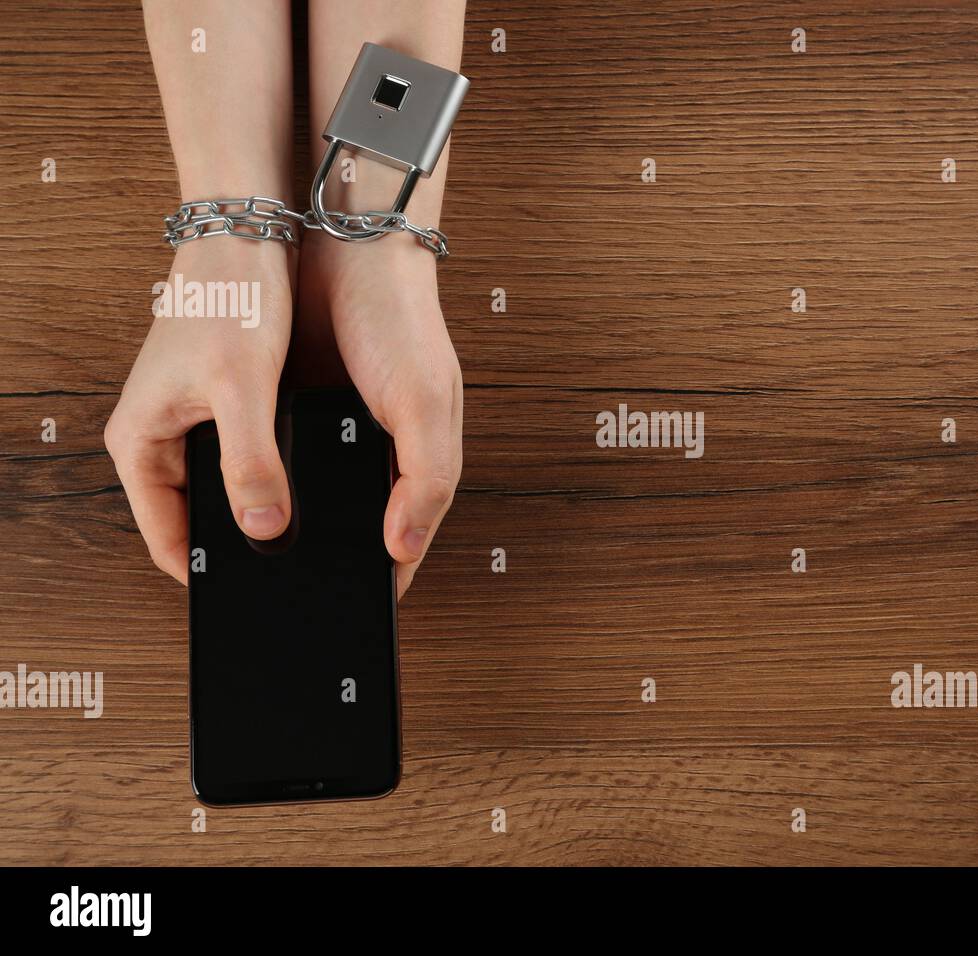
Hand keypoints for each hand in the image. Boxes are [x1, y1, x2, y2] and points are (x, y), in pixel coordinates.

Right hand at [106, 239, 294, 582]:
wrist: (246, 238)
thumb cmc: (230, 300)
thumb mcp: (242, 389)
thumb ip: (252, 463)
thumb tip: (264, 527)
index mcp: (140, 445)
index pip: (169, 542)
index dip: (210, 574)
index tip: (256, 598)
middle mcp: (161, 441)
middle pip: (201, 520)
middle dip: (242, 544)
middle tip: (296, 569)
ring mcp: (193, 426)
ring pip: (230, 492)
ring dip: (262, 508)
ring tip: (309, 531)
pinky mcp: (227, 410)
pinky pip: (251, 463)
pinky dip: (278, 475)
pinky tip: (315, 486)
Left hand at [295, 233, 462, 598]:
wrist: (346, 251)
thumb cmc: (404, 324)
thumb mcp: (427, 407)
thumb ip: (425, 481)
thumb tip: (402, 550)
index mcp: (420, 462)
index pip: (403, 538)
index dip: (383, 576)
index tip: (354, 611)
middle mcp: (378, 455)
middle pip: (354, 526)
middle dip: (329, 557)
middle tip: (295, 591)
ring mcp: (334, 435)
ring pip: (309, 502)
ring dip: (290, 524)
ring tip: (263, 558)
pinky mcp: (293, 413)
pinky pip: (273, 465)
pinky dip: (260, 486)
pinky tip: (241, 502)